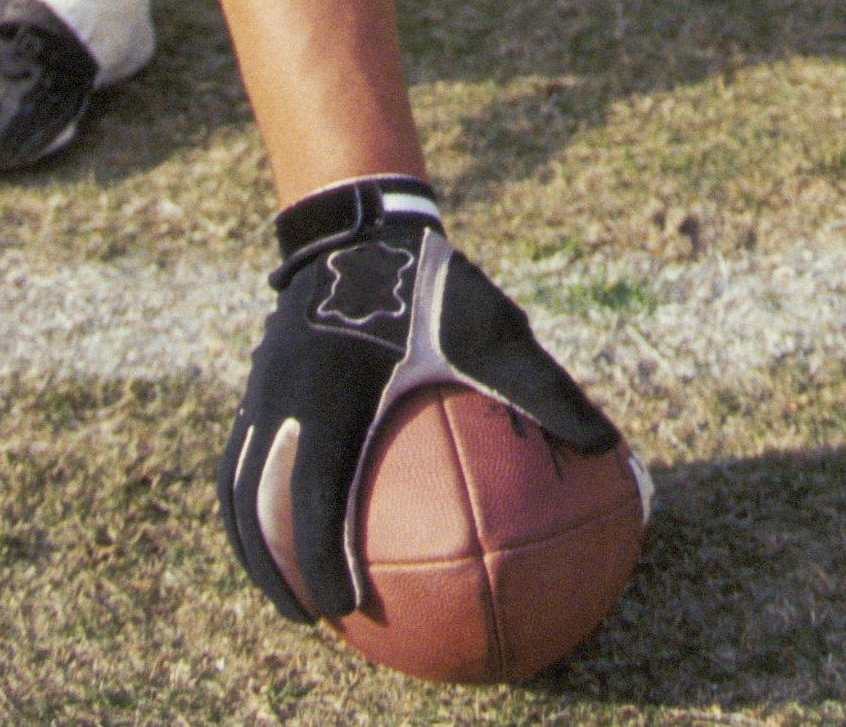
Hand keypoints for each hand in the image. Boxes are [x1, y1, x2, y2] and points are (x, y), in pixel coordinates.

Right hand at [220, 176, 618, 624]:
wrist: (361, 226)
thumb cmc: (432, 283)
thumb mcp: (492, 330)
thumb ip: (543, 389)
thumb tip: (607, 445)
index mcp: (334, 396)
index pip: (314, 493)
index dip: (321, 557)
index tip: (346, 606)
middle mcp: (285, 400)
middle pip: (254, 502)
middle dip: (275, 568)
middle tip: (311, 619)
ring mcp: (263, 392)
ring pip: (238, 481)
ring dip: (255, 540)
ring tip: (287, 588)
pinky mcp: (260, 385)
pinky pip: (245, 453)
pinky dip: (255, 497)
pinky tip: (290, 520)